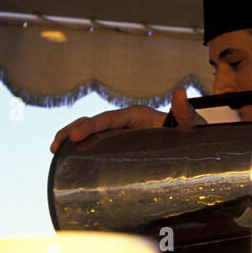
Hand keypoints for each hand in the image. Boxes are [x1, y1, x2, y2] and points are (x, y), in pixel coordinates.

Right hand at [49, 88, 203, 151]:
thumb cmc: (194, 134)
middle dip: (73, 131)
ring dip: (72, 140)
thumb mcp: (191, 123)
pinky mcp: (122, 148)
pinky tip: (68, 160)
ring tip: (54, 149)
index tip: (77, 136)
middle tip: (56, 145)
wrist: (197, 147)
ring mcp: (122, 136)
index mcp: (137, 116)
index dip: (90, 126)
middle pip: (94, 125)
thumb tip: (180, 92)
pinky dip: (82, 151)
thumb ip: (185, 111)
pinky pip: (98, 147)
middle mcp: (126, 124)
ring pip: (92, 135)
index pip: (108, 118)